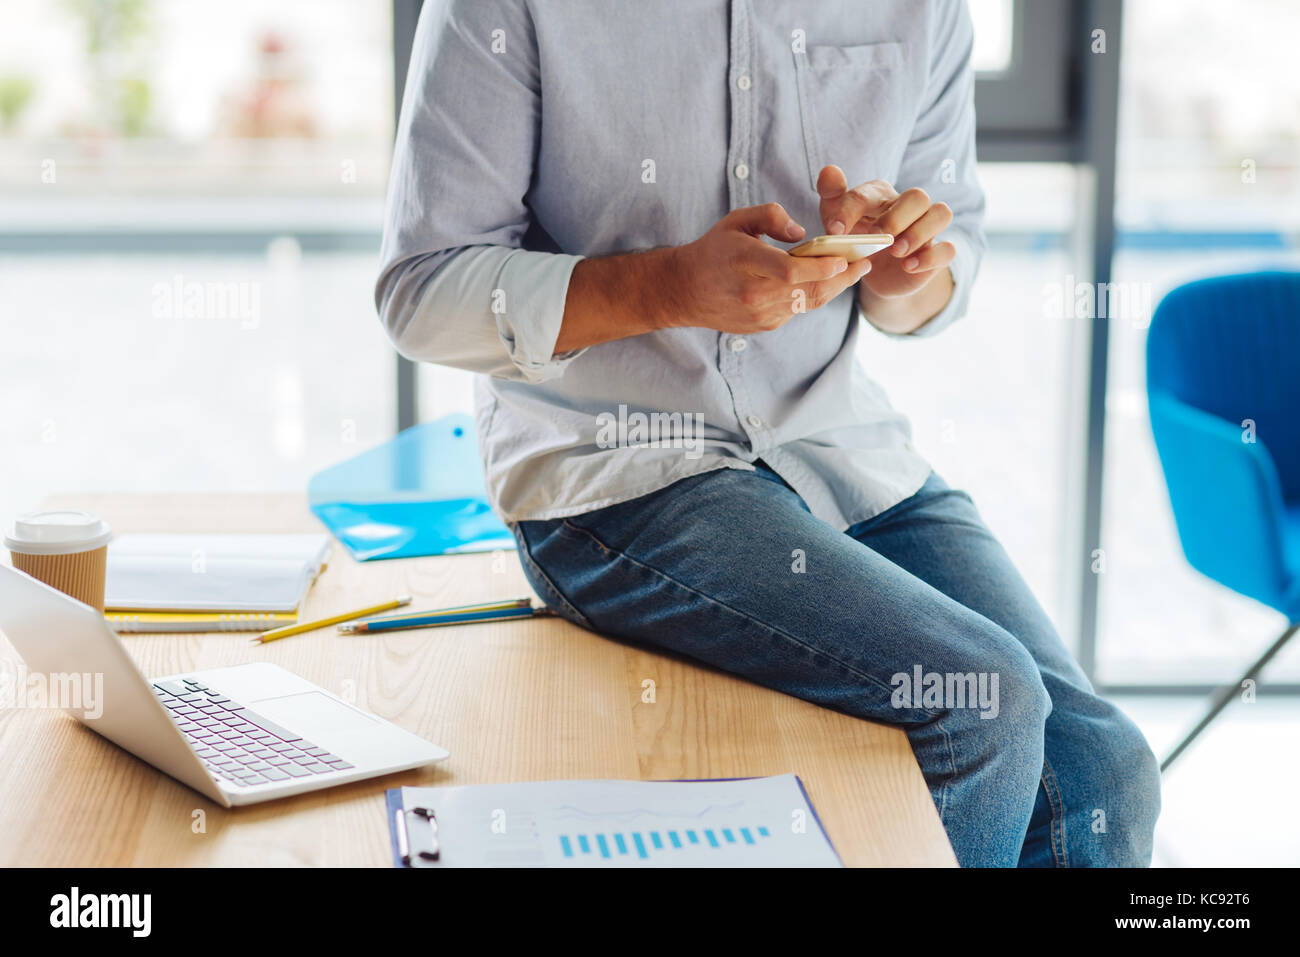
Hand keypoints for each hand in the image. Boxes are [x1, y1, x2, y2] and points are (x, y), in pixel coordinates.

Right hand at [666, 202, 872, 333]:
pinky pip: (797, 310)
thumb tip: (801, 233)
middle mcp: (754, 293)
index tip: (846, 257)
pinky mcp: (764, 325)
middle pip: (808, 290)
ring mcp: (760, 314)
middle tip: (866, 262)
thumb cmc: (714, 250)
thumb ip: (770, 216)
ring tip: (854, 271)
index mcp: (745, 262)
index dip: (822, 267)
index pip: (791, 271)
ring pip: (807, 303)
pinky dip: (813, 296)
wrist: (684, 291)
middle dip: (842, 276)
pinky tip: (826, 282)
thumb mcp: (736, 221)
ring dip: (833, 287)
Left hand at [816, 165, 954, 299]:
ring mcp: (926, 229)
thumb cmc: (856, 240)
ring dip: (919, 232)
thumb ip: (832, 196)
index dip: (849, 210)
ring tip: (896, 251)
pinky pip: (948, 248)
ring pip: (941, 214)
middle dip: (895, 217)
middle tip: (875, 238)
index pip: (868, 194)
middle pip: (918, 196)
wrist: (875, 275)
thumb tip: (829, 170)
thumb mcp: (837, 221)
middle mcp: (908, 207)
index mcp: (880, 196)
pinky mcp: (935, 254)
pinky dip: (931, 257)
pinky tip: (909, 267)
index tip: (834, 230)